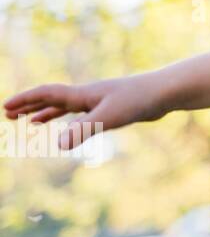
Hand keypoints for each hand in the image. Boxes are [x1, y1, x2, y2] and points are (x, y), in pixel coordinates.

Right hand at [3, 75, 167, 149]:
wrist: (166, 92)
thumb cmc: (139, 100)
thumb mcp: (109, 117)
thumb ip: (84, 130)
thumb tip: (58, 144)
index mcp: (83, 94)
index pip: (47, 94)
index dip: (25, 100)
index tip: (5, 107)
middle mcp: (88, 95)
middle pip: (52, 99)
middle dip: (29, 106)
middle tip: (9, 115)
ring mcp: (101, 101)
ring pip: (67, 107)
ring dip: (47, 113)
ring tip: (32, 122)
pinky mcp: (113, 108)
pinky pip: (83, 114)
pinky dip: (70, 120)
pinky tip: (72, 128)